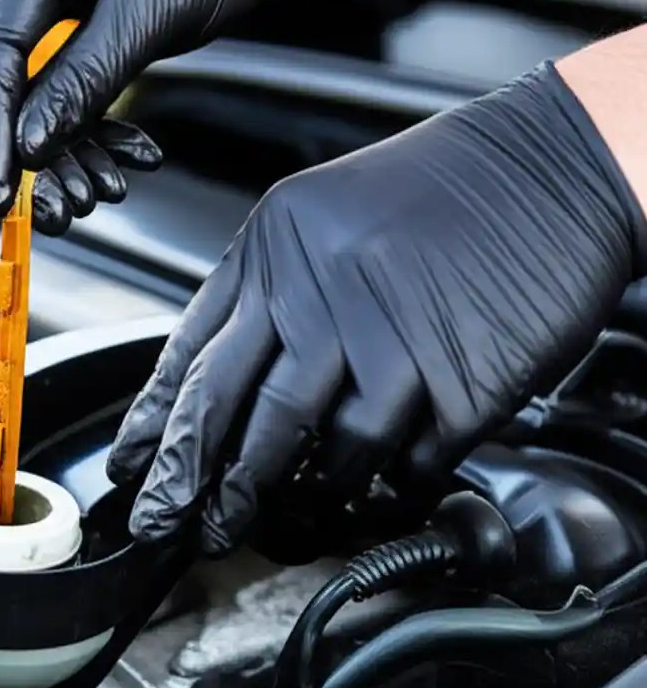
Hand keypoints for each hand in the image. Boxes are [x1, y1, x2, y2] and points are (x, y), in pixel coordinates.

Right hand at [0, 0, 275, 232]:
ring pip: (29, 97)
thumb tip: (29, 146)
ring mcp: (49, 10)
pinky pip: (66, 92)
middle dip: (20, 155)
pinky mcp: (79, 35)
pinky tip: (129, 160)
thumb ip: (81, 80)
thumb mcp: (142, 19)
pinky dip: (93, 133)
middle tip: (48, 212)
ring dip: (61, 156)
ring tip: (95, 196)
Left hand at [107, 62, 646, 555]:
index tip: (133, 467)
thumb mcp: (322, 216)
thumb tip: (222, 374)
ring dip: (282, 494)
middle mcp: (318, 292)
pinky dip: (379, 486)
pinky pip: (400, 460)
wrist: (554, 164)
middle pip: (230, 407)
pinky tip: (368, 490)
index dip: (155, 421)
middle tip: (169, 522)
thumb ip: (271, 290)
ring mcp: (387, 338)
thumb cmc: (440, 191)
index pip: (190, 350)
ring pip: (310, 447)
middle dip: (190, 479)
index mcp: (275, 248)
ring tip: (262, 520)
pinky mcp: (456, 380)